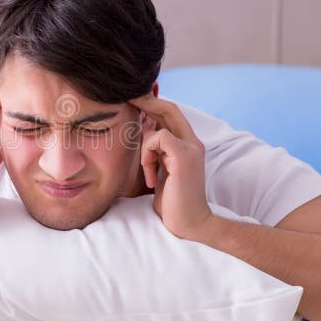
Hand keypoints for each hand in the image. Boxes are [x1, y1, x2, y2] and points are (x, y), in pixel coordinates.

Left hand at [129, 95, 211, 239]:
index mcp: (188, 144)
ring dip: (144, 148)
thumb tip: (140, 132)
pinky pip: (158, 138)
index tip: (134, 98)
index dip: (153, 102)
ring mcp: (191, 148)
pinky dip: (148, 155)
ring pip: (158, 127)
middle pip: (169, 108)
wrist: (189, 225)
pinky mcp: (184, 157)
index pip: (171, 113)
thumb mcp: (160, 170)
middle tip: (127, 96)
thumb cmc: (172, 202)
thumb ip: (156, 151)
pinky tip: (149, 177)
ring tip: (148, 173)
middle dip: (146, 100)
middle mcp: (193, 142)